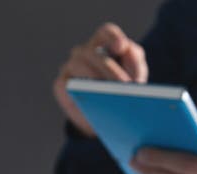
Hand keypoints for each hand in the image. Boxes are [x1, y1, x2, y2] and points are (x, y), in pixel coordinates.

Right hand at [53, 22, 147, 136]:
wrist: (106, 117)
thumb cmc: (122, 90)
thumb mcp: (135, 74)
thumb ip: (135, 61)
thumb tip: (126, 58)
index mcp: (103, 43)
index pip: (106, 33)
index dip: (113, 38)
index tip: (121, 47)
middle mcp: (84, 51)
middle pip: (93, 53)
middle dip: (111, 70)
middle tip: (123, 86)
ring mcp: (70, 66)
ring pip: (78, 65)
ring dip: (94, 80)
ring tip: (110, 96)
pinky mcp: (60, 84)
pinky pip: (66, 86)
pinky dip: (79, 93)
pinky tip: (92, 103)